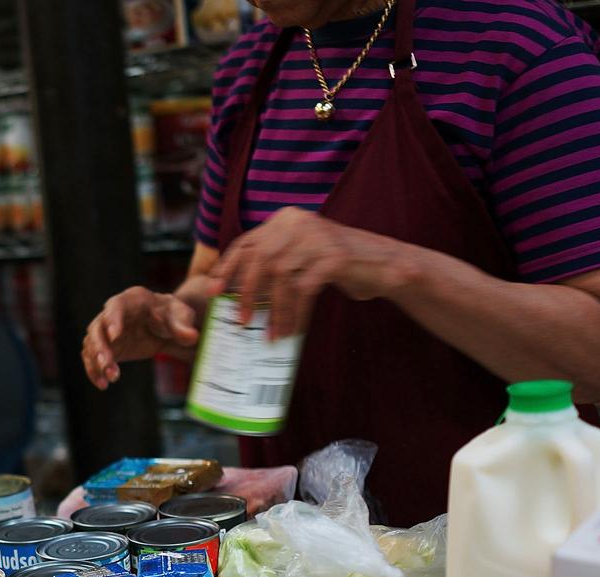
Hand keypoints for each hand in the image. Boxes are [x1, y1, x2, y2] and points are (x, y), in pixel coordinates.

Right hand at [82, 286, 203, 389]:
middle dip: (100, 347)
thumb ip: (184, 325)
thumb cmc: (172, 315)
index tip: (114, 335)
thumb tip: (191, 336)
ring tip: (111, 378)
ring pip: (91, 345)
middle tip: (106, 364)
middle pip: (97, 327)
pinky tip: (103, 384)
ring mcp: (106, 331)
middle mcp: (113, 313)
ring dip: (96, 362)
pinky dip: (94, 371)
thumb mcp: (182, 316)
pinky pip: (92, 358)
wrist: (166, 326)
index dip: (113, 319)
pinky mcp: (105, 347)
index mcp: (133, 300)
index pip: (116, 305)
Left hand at [211, 207, 397, 339]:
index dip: (227, 268)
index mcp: (286, 220)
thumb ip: (275, 262)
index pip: (247, 243)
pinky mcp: (334, 257)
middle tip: (241, 321)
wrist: (386, 265)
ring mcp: (317, 237)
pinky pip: (303, 289)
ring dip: (274, 311)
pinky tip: (293, 330)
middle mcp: (299, 223)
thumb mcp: (302, 256)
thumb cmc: (339, 266)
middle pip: (259, 259)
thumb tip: (238, 290)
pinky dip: (296, 313)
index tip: (213, 292)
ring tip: (272, 334)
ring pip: (280, 277)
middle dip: (245, 293)